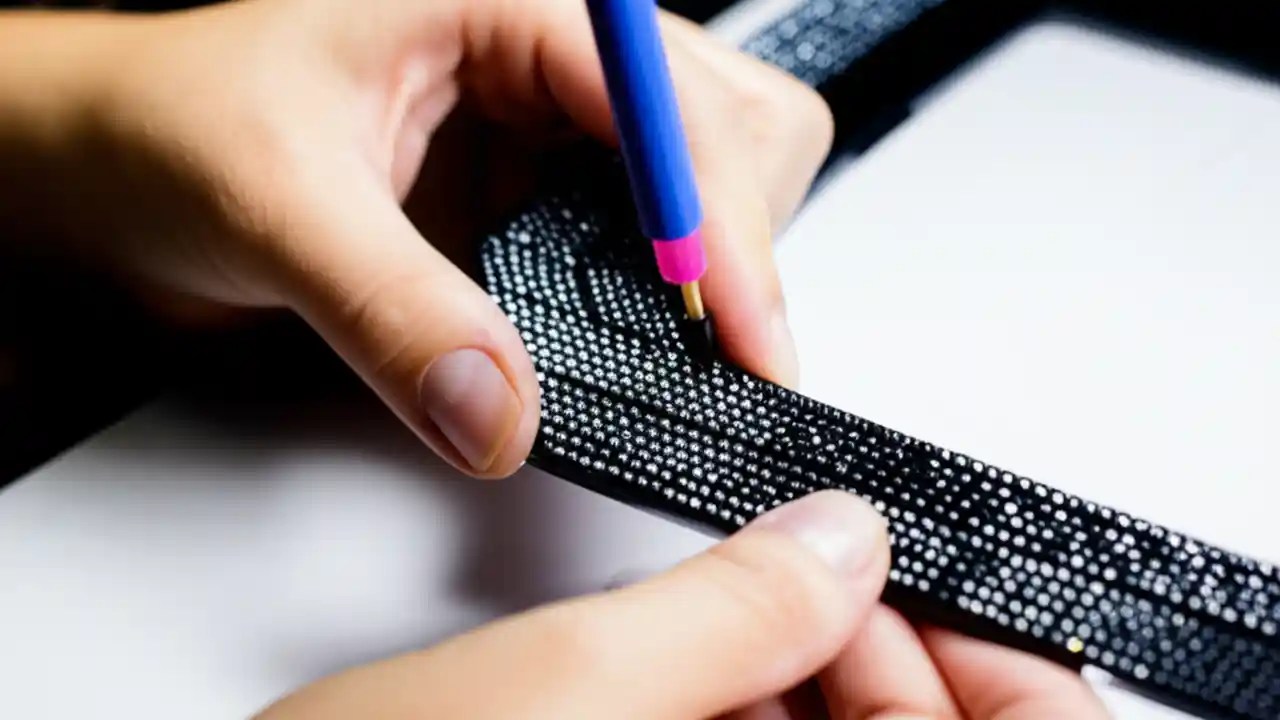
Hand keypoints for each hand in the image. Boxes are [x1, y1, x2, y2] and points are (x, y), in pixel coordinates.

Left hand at [0, 0, 831, 476]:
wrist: (120, 162)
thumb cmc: (175, 123)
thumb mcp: (275, 202)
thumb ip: (394, 309)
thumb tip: (500, 411)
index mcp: (504, 0)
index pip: (664, 97)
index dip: (716, 218)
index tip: (738, 331)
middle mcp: (546, 51)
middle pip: (732, 122)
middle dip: (739, 236)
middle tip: (722, 347)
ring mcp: (551, 125)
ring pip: (715, 177)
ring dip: (716, 267)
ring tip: (687, 346)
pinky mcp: (541, 191)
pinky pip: (652, 237)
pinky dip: (668, 297)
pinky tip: (642, 338)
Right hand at [254, 492, 1108, 719]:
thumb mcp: (559, 694)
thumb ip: (729, 618)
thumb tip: (845, 540)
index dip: (1002, 683)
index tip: (958, 590)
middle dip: (880, 654)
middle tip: (836, 565)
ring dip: (804, 662)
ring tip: (755, 583)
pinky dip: (743, 686)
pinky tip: (703, 637)